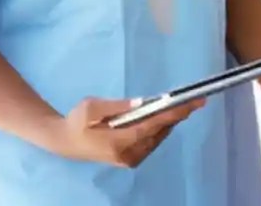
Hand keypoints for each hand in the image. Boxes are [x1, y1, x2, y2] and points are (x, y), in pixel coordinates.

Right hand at [54, 96, 205, 167]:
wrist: (65, 143)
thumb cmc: (77, 121)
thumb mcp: (92, 107)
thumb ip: (118, 105)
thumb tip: (143, 103)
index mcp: (118, 142)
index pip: (153, 126)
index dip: (174, 114)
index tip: (192, 103)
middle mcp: (128, 154)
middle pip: (160, 132)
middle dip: (178, 116)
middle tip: (195, 100)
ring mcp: (130, 159)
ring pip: (158, 137)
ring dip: (171, 122)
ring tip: (184, 106)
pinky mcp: (131, 159)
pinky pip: (152, 141)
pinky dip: (161, 128)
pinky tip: (167, 116)